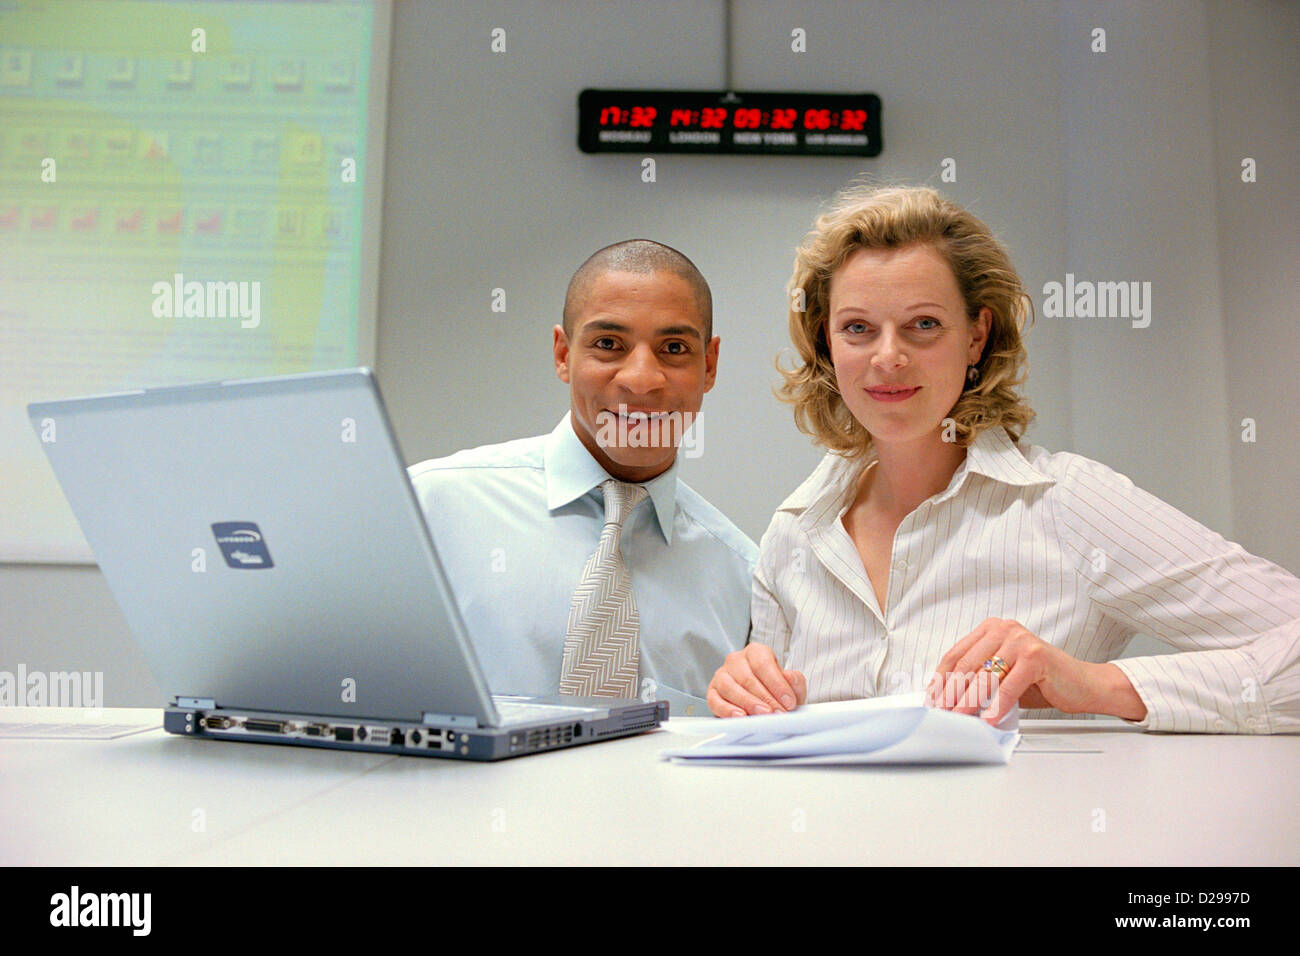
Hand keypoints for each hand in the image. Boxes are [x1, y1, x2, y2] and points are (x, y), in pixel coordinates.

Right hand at [707, 644, 806, 716]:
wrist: (762, 701)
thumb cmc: (775, 691)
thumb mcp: (790, 685)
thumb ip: (795, 681)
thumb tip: (790, 677)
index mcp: (755, 652)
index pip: (763, 664)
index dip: (777, 684)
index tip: (789, 702)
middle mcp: (735, 660)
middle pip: (747, 677)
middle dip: (765, 698)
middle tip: (777, 713)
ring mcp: (721, 675)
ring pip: (730, 687)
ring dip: (748, 703)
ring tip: (762, 715)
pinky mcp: (712, 692)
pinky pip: (715, 701)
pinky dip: (727, 710)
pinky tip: (740, 716)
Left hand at [927, 618, 1145, 724]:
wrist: (1082, 684)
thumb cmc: (1040, 681)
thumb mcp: (1002, 676)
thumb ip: (978, 679)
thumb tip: (947, 699)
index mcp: (990, 628)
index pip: (955, 654)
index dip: (941, 679)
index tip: (932, 699)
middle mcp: (1004, 629)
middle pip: (966, 665)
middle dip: (951, 693)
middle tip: (942, 713)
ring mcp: (1020, 640)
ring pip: (984, 676)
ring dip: (969, 702)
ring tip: (960, 719)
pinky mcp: (1036, 656)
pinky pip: (1008, 686)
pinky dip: (996, 706)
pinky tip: (989, 721)